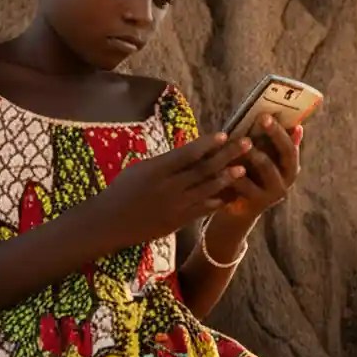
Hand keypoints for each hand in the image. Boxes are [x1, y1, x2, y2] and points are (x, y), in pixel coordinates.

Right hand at [96, 131, 251, 245]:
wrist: (109, 223)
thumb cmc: (122, 190)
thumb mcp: (140, 169)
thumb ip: (166, 161)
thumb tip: (191, 150)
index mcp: (156, 169)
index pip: (187, 154)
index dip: (207, 144)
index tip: (224, 134)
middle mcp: (169, 187)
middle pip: (203, 169)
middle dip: (226, 156)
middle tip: (246, 144)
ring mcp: (175, 205)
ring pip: (207, 189)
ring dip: (227, 178)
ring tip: (243, 169)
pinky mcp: (178, 221)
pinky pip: (203, 210)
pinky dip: (217, 201)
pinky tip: (232, 195)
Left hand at [222, 115, 302, 219]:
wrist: (236, 211)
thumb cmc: (248, 177)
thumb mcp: (260, 159)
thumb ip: (268, 143)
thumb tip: (284, 119)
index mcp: (290, 167)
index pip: (291, 145)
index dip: (282, 130)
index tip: (268, 113)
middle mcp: (287, 180)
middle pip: (286, 154)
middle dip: (275, 134)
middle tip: (262, 118)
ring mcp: (273, 193)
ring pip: (267, 167)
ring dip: (256, 149)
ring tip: (245, 137)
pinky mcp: (256, 203)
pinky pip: (246, 183)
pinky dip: (236, 169)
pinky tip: (225, 158)